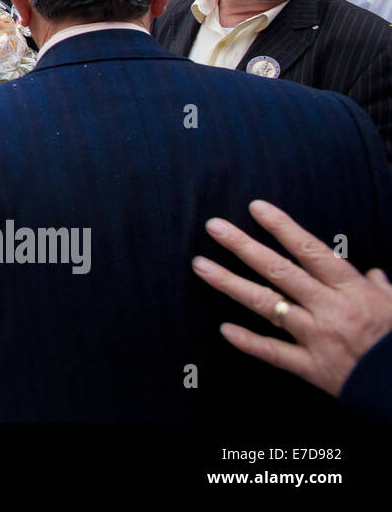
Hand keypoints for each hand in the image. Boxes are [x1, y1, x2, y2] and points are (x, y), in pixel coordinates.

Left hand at [192, 199, 391, 396]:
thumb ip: (381, 288)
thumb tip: (374, 274)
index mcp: (352, 289)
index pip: (311, 250)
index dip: (283, 227)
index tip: (256, 207)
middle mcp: (331, 308)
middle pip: (279, 270)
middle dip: (243, 246)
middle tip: (214, 227)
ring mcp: (318, 337)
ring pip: (267, 305)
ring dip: (230, 284)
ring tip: (201, 266)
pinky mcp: (312, 367)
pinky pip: (274, 353)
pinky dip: (249, 342)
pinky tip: (224, 330)